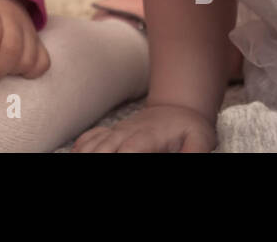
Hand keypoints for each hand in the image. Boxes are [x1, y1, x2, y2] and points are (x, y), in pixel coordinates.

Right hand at [72, 103, 216, 152]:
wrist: (178, 107)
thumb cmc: (190, 127)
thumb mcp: (201, 140)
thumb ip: (195, 153)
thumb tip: (189, 159)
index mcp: (147, 137)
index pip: (128, 150)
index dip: (118, 158)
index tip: (114, 162)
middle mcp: (126, 133)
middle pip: (103, 149)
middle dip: (95, 158)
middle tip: (84, 169)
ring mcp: (117, 131)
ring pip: (93, 144)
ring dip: (85, 154)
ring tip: (75, 161)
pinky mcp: (112, 133)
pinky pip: (89, 138)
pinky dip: (80, 147)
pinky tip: (75, 154)